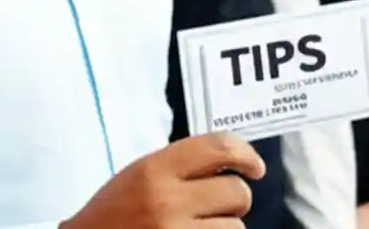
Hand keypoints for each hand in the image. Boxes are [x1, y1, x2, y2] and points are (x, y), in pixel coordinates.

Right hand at [61, 132, 264, 228]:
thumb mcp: (140, 175)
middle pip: (236, 193)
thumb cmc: (114, 213)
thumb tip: (234, 163)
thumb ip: (181, 165)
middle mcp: (166, 202)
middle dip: (234, 201)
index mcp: (154, 170)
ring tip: (201, 228)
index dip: (246, 155)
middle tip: (219, 207)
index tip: (254, 168)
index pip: (219, 148)